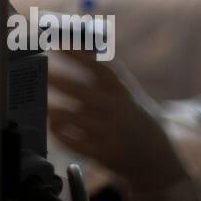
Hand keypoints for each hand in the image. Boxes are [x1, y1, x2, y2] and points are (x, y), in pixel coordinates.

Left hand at [48, 49, 193, 200]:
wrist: (157, 158)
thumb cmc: (135, 117)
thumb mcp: (126, 92)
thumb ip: (104, 71)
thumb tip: (81, 42)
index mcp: (122, 90)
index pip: (99, 67)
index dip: (78, 54)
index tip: (57, 42)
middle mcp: (116, 108)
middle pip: (81, 91)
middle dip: (59, 81)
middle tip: (42, 73)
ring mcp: (109, 131)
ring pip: (73, 117)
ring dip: (55, 110)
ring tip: (45, 105)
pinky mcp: (102, 153)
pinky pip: (73, 142)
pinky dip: (60, 132)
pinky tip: (55, 125)